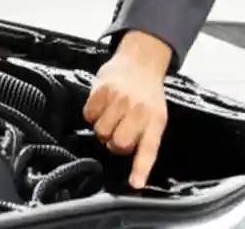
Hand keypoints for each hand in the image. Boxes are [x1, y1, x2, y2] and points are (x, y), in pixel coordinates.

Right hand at [82, 30, 171, 188]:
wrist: (140, 61)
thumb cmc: (147, 95)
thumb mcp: (156, 117)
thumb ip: (146, 141)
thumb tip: (134, 176)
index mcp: (155, 120)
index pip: (148, 148)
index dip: (140, 168)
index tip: (134, 184)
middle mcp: (139, 110)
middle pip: (117, 143)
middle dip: (114, 142)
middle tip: (118, 131)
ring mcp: (121, 98)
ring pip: (101, 131)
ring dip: (103, 127)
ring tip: (111, 115)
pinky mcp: (103, 89)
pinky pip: (89, 115)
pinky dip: (92, 113)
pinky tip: (102, 104)